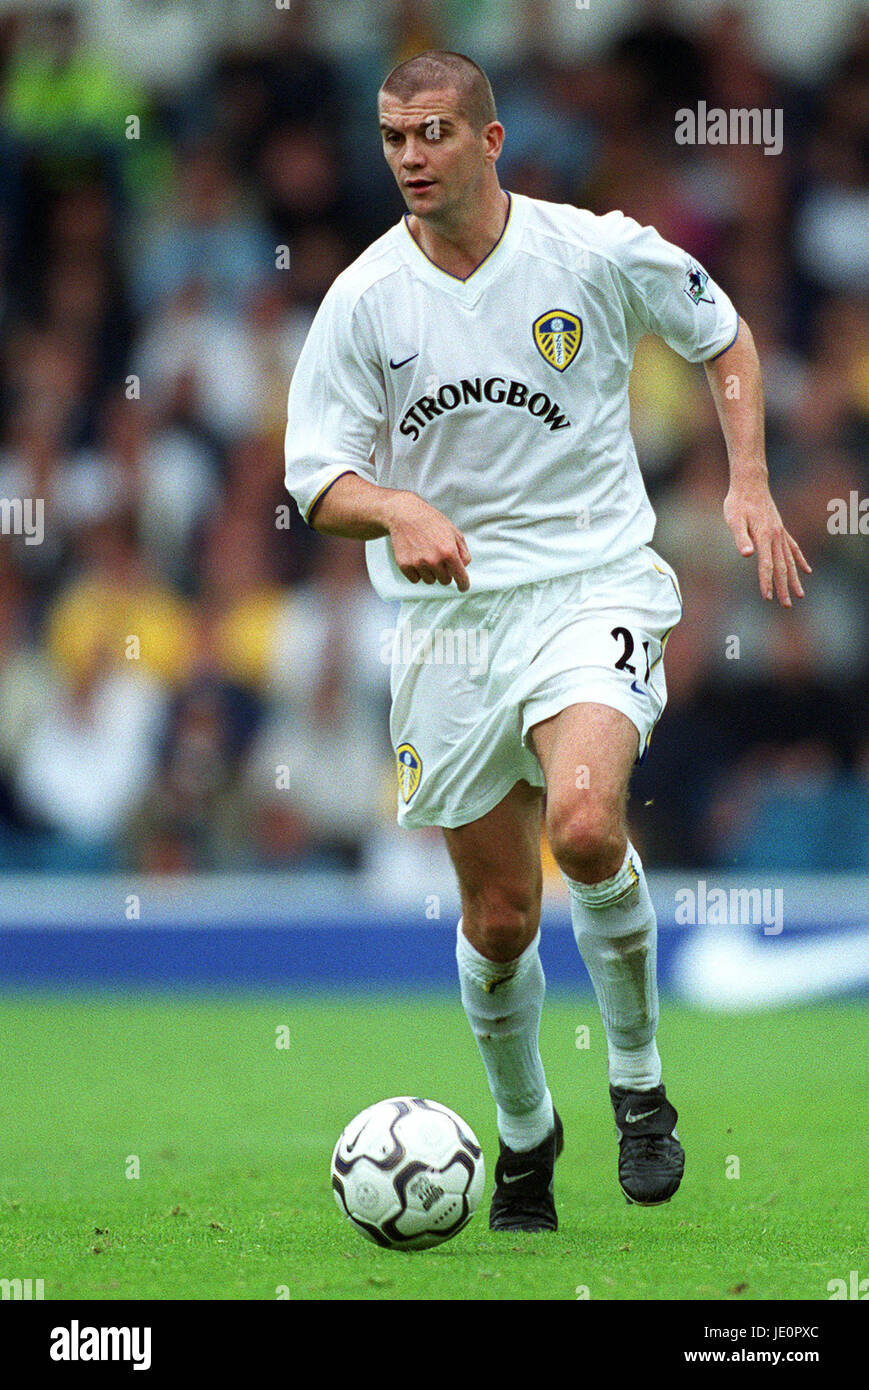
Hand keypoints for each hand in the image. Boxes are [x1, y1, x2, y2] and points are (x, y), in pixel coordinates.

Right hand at [385, 491, 471, 591]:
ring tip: (426, 557)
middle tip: (439, 560)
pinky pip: (415, 579)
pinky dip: (417, 573)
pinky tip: (416, 559)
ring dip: (430, 573)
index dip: (463, 584)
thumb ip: (462, 551)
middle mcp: (434, 560)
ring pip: (430, 581)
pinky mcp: (405, 565)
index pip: (460, 576)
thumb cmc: (430, 521)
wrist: (405, 514)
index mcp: (448, 551)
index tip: (463, 587)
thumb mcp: (453, 532)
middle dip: (444, 573)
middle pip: (445, 581)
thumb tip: (463, 566)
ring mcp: (418, 563)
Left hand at [724, 478, 810, 605]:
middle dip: (783, 587)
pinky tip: (807, 571)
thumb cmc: (738, 502)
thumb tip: (746, 555)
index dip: (766, 582)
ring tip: (800, 595)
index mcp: (764, 536)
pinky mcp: (780, 530)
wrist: (751, 483)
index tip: (767, 597)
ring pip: (789, 560)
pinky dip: (800, 561)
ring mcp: (780, 533)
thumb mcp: (734, 519)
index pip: (766, 565)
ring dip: (794, 578)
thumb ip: (740, 537)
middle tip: (787, 605)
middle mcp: (776, 537)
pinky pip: (793, 548)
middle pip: (781, 567)